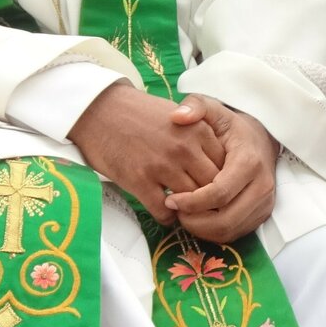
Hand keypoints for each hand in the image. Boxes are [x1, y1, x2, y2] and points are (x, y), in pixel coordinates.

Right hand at [68, 84, 223, 223]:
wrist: (100, 109)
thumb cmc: (140, 113)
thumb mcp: (180, 116)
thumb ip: (201, 137)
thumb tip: (220, 166)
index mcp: (198, 129)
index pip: (225, 166)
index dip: (222, 180)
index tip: (215, 187)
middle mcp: (185, 148)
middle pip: (212, 186)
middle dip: (209, 199)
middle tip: (203, 205)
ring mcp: (162, 165)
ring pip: (191, 202)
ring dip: (188, 210)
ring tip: (184, 210)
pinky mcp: (139, 180)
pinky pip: (164, 211)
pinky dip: (167, 217)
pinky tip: (164, 211)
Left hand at [167, 94, 279, 242]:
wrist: (261, 140)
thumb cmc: (232, 128)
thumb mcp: (215, 110)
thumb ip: (196, 106)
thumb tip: (177, 116)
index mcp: (249, 162)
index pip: (219, 194)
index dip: (192, 201)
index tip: (170, 198)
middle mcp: (262, 186)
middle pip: (225, 219)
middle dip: (195, 220)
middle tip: (174, 211)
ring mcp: (264, 203)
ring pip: (230, 230)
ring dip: (202, 229)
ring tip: (182, 215)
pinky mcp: (262, 214)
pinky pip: (235, 233)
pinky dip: (212, 232)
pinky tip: (197, 219)